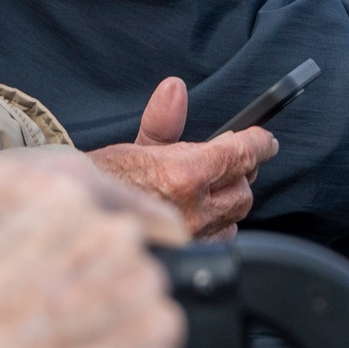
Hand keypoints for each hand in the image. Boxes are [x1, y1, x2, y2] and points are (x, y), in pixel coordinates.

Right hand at [87, 77, 278, 239]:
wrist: (83, 222)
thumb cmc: (103, 186)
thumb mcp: (134, 147)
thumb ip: (164, 120)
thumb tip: (175, 89)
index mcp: (183, 175)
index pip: (240, 155)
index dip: (258, 144)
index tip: (265, 140)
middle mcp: (193, 210)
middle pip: (243, 190)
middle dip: (238, 175)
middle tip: (226, 163)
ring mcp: (194, 239)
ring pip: (235, 218)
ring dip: (226, 202)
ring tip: (205, 191)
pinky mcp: (191, 258)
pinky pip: (220, 240)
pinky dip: (216, 227)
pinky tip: (199, 216)